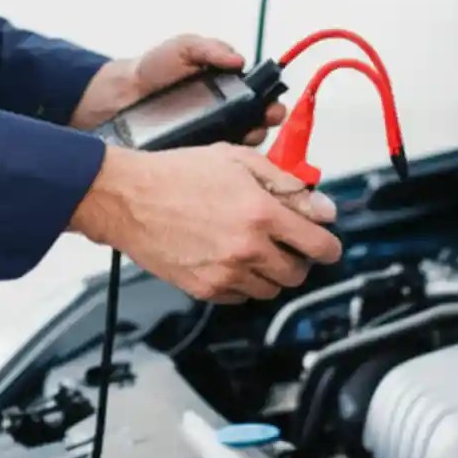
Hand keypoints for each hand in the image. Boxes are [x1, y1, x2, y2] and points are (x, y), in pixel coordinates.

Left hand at [69, 34, 285, 145]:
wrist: (116, 94)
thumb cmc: (151, 68)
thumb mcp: (182, 48)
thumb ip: (209, 48)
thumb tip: (238, 59)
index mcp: (227, 90)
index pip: (259, 101)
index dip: (270, 106)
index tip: (271, 109)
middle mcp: (222, 117)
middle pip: (255, 128)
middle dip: (262, 128)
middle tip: (259, 126)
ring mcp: (207, 140)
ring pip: (236, 151)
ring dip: (243, 149)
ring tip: (239, 143)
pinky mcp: (189, 160)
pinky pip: (209, 166)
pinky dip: (216, 168)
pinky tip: (216, 163)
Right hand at [70, 143, 341, 302]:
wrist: (128, 198)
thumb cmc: (178, 173)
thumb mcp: (239, 160)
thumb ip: (287, 184)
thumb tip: (322, 208)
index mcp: (261, 214)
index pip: (319, 245)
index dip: (329, 246)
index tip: (326, 244)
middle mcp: (247, 249)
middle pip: (298, 273)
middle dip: (299, 259)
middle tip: (285, 242)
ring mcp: (225, 273)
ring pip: (271, 290)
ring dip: (271, 272)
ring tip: (253, 248)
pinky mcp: (204, 289)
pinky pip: (241, 297)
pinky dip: (243, 283)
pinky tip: (229, 258)